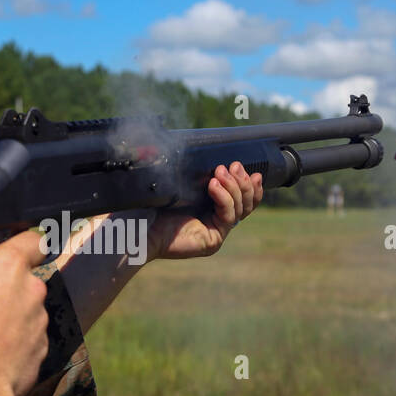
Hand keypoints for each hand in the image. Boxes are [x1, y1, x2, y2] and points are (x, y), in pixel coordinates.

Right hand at [0, 231, 49, 395]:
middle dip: (6, 290)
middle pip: (24, 282)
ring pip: (26, 313)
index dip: (27, 244)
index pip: (33, 241)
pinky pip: (27, 342)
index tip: (20, 250)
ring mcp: (40, 323)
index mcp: (8, 265)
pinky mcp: (41, 352)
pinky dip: (13, 346)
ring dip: (10, 320)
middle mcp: (32, 290)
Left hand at [147, 161, 263, 260]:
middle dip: (243, 182)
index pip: (242, 200)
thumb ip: (200, 175)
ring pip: (239, 209)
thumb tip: (214, 155)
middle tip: (234, 165)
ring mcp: (217, 232)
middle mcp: (218, 222)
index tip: (253, 171)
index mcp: (214, 209)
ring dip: (233, 187)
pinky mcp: (213, 241)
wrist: (141, 226)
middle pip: (245, 204)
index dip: (252, 187)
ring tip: (220, 172)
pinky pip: (227, 217)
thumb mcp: (183, 185)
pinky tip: (213, 185)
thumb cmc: (156, 205)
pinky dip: (223, 198)